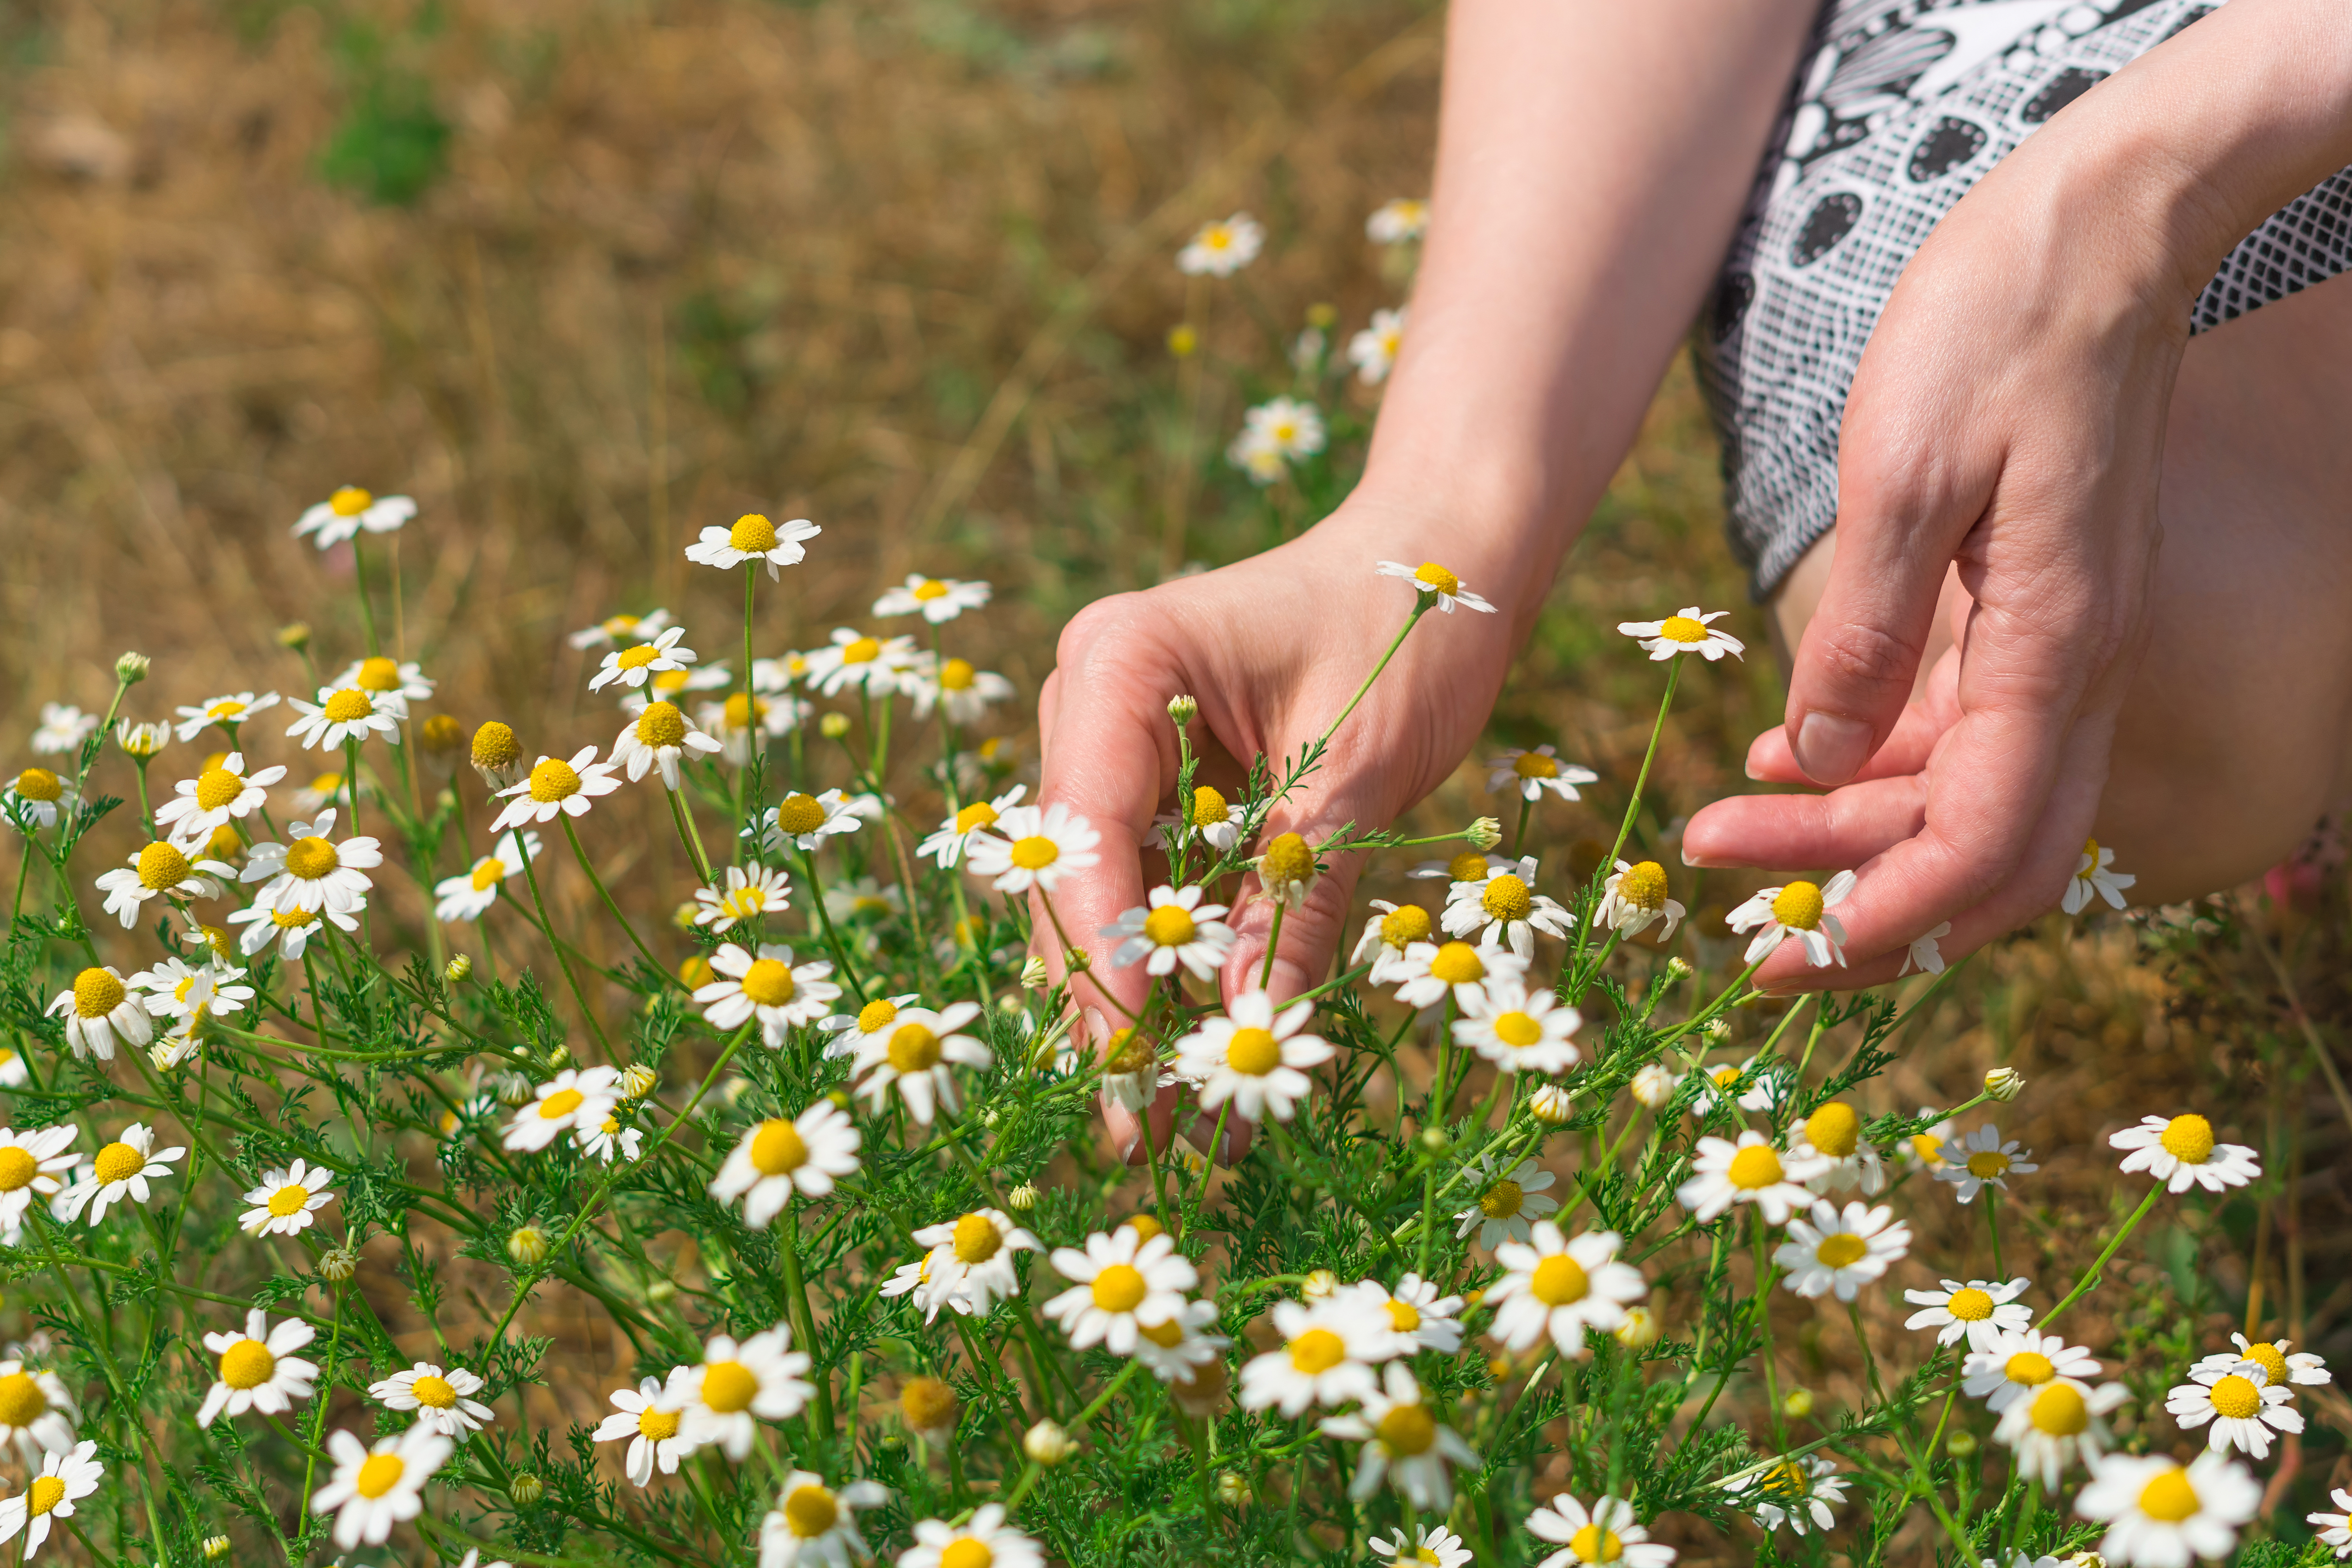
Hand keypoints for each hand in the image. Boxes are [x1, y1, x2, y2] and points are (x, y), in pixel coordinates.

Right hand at [1035, 494, 1523, 1158]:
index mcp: (1118, 662)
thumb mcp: (1365, 765)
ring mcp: (1114, 745)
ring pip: (1107, 903)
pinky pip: (1153, 891)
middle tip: (1142, 1136)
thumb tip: (1249, 1025)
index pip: (1086, 830)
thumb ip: (1299, 890)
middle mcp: (1089, 701)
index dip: (1107, 954)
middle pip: (1079, 881)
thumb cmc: (1411, 621)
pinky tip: (1207, 1054)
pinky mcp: (1157, 786)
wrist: (1444, 550)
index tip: (1135, 1061)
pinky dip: (1181, 969)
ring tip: (1173, 1129)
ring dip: (1142, 1010)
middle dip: (1112, 1009)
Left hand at [1682, 147, 2188, 987]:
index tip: (1789, 957)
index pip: (1977, 847)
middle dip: (1862, 910)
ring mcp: (2055, 643)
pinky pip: (1954, 732)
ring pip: (1960, 799)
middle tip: (1737, 938)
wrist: (2088, 232)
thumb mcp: (1903, 476)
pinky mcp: (2025, 609)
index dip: (1886, 924)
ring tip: (1725, 841)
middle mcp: (2071, 668)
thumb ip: (1862, 631)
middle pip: (1976, 851)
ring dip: (1850, 839)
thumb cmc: (1995, 330)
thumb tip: (1810, 761)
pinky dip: (1870, 768)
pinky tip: (1777, 762)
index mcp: (2051, 650)